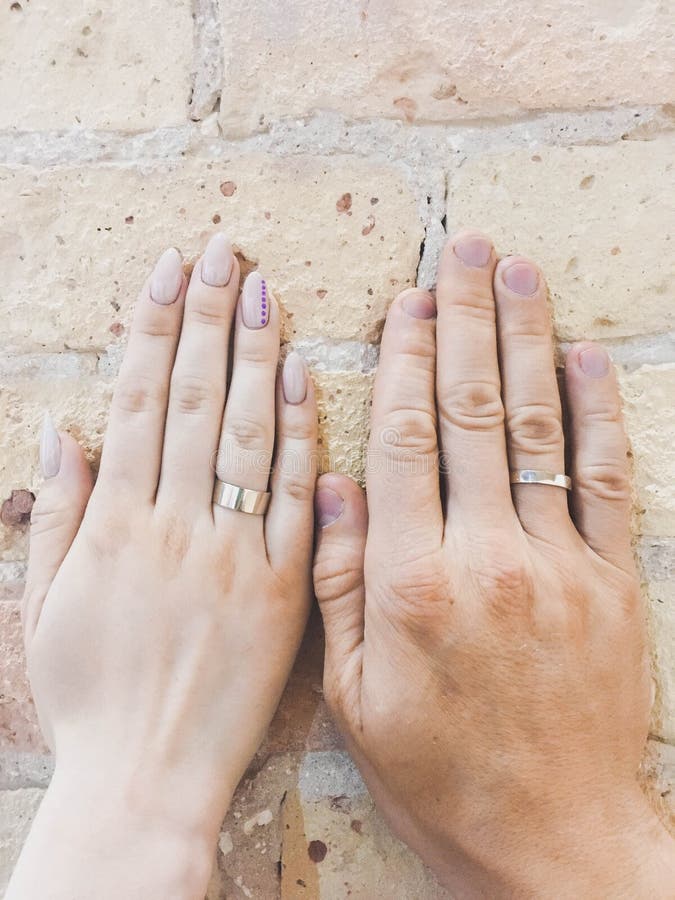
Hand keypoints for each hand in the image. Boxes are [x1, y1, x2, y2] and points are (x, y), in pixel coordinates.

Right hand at [8, 235, 316, 898]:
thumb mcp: (47, 608)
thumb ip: (56, 515)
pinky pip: (294, 498)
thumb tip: (60, 432)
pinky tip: (306, 373)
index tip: (169, 270)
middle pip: (193, 401)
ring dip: (253, 353)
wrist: (147, 781)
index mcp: (114, 525)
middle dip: (206, 317)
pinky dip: (299, 432)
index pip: (138, 402)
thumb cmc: (92, 700)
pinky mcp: (282, 587)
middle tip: (224, 248)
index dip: (153, 330)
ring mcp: (232, 554)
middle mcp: (173, 526)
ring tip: (262, 286)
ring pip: (244, 434)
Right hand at [313, 231, 674, 897]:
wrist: (553, 836)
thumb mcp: (356, 694)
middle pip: (474, 413)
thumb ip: (338, 582)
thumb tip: (332, 484)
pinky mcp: (611, 582)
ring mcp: (558, 565)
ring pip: (541, 429)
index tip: (407, 302)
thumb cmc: (440, 772)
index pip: (405, 441)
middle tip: (465, 250)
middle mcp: (486, 557)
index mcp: (411, 582)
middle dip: (468, 321)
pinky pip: (608, 480)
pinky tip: (586, 355)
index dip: (406, 362)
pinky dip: (600, 411)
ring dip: (529, 342)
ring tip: (519, 271)